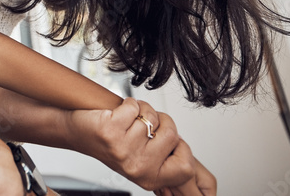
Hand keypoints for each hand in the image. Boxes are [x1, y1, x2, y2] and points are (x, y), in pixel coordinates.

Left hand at [68, 98, 212, 192]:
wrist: (79, 132)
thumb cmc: (116, 142)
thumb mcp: (147, 161)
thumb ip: (175, 168)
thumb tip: (210, 192)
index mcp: (151, 178)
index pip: (186, 168)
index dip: (181, 148)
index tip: (165, 142)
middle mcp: (137, 168)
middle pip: (173, 134)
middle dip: (160, 123)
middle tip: (142, 128)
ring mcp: (123, 150)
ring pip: (153, 117)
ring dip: (142, 111)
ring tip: (128, 121)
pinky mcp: (110, 131)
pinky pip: (135, 106)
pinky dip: (129, 103)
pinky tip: (118, 113)